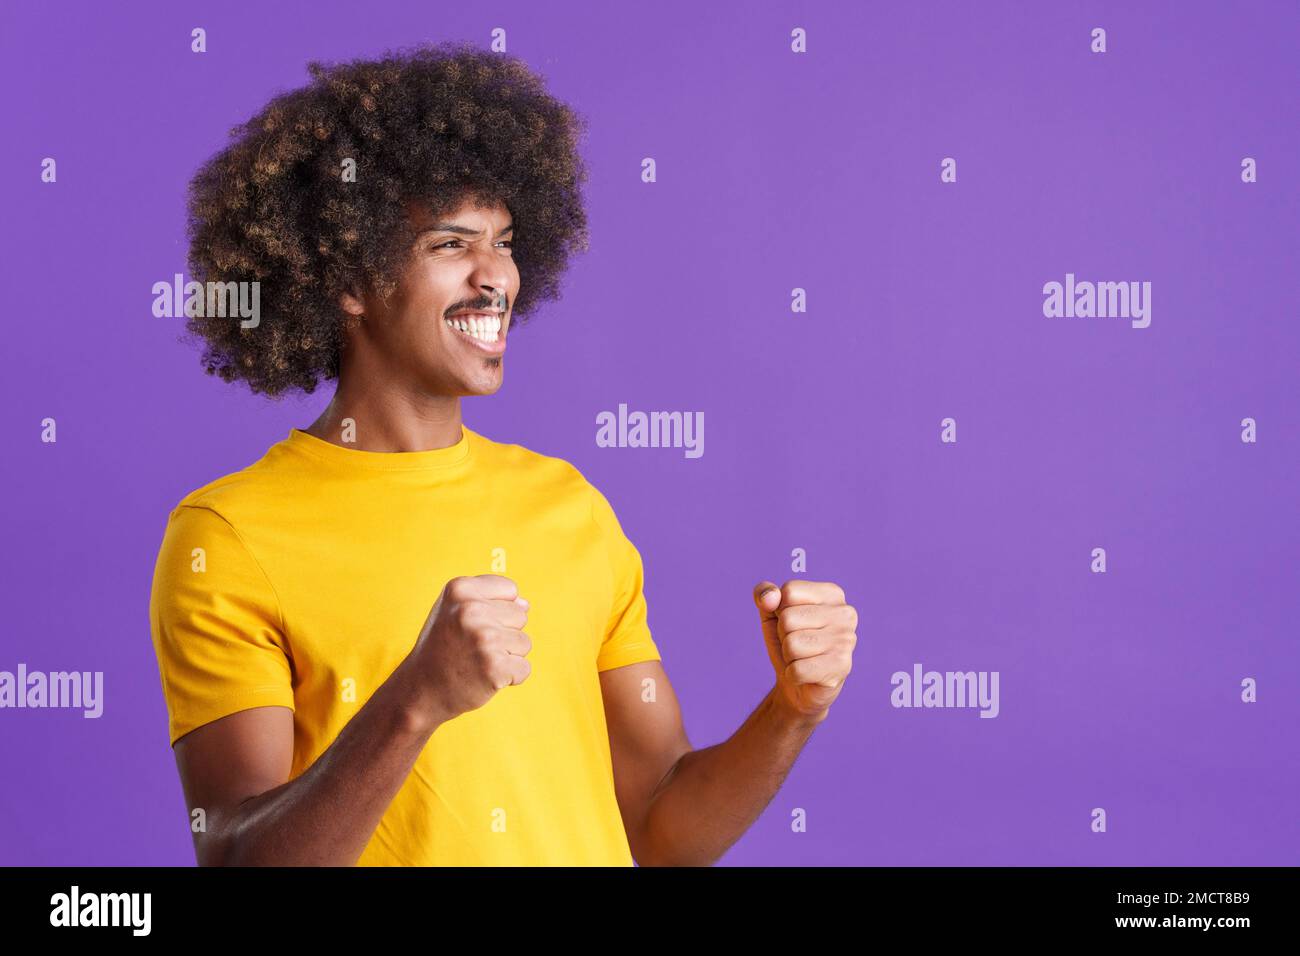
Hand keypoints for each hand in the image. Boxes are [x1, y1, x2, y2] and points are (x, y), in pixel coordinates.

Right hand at [405, 574, 531, 722]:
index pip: (510, 589)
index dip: (497, 610)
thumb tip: (525, 604)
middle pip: (520, 616)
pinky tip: (484, 678)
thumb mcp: (452, 611)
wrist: (420, 691)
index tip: (472, 625)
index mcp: (460, 589)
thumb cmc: (441, 648)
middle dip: (504, 634)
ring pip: (524, 642)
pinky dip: (510, 677)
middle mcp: (471, 609)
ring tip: (477, 662)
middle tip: (473, 647)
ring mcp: (484, 638)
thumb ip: (487, 599)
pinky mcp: (494, 667)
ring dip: (507, 656)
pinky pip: (524, 668)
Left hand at [753, 579, 856, 722]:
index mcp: (832, 594)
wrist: (799, 686)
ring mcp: (847, 640)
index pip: (789, 591)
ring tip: (803, 658)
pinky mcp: (842, 667)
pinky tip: (808, 675)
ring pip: (792, 645)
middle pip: (788, 618)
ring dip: (789, 656)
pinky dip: (794, 675)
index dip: (780, 610)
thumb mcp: (771, 613)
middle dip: (784, 636)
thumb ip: (764, 594)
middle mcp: (845, 614)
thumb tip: (769, 597)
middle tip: (799, 645)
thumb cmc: (789, 642)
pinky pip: (797, 670)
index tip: (794, 623)